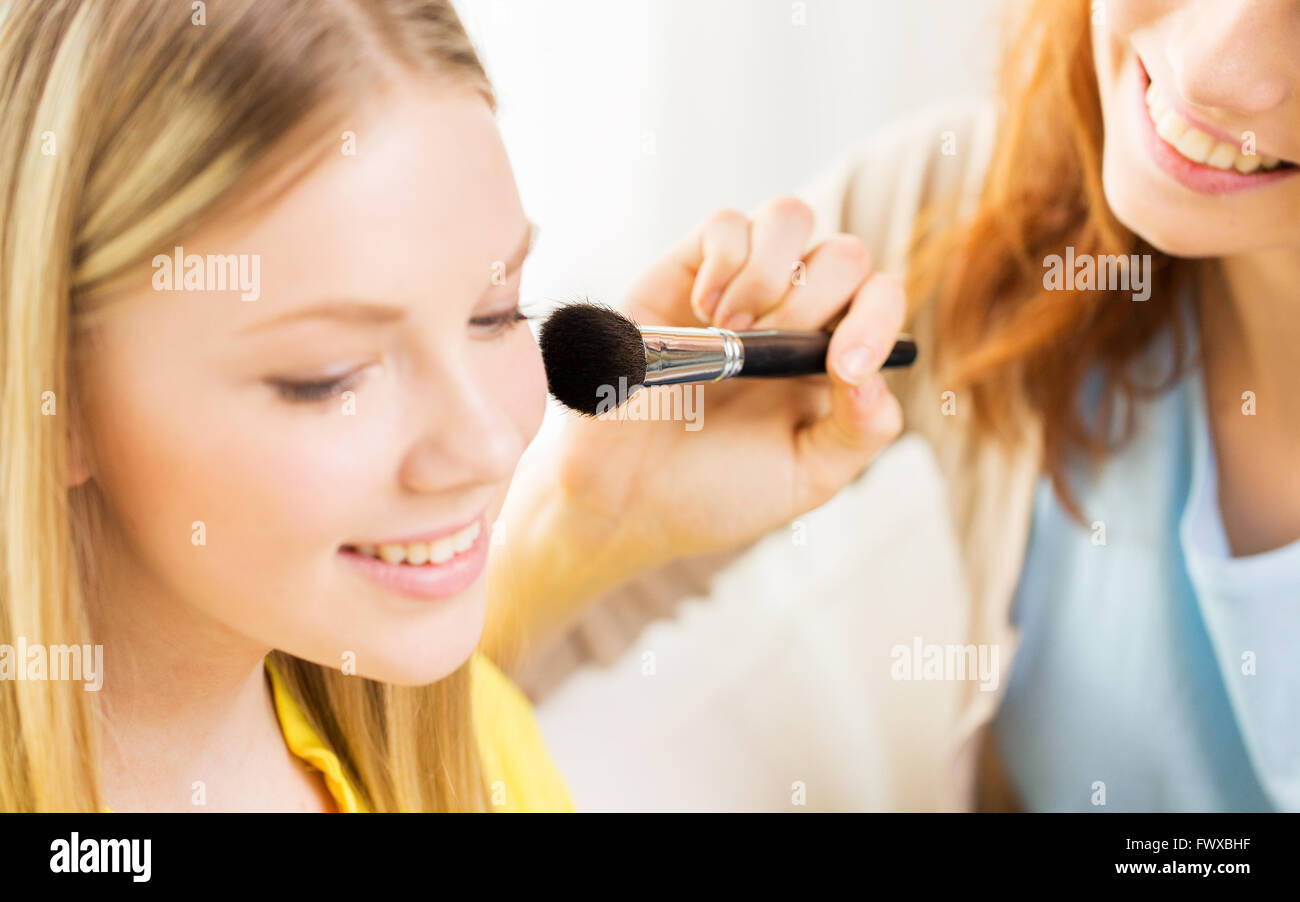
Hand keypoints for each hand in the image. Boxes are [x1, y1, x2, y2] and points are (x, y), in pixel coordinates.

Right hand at [550, 194, 905, 569]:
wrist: (624, 497)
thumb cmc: (715, 491)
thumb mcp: (804, 479)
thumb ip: (858, 432)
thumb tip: (873, 375)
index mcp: (832, 359)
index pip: (881, 301)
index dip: (877, 321)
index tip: (844, 367)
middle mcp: (795, 315)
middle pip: (845, 254)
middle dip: (811, 304)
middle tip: (761, 355)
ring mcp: (741, 288)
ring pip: (791, 218)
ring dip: (769, 275)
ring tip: (730, 331)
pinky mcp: (687, 272)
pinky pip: (726, 223)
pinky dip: (723, 262)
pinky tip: (702, 314)